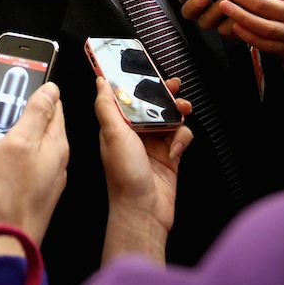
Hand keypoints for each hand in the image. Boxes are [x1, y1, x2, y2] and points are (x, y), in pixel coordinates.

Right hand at [0, 82, 68, 257]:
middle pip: (25, 130)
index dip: (31, 93)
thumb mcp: (19, 142)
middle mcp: (49, 163)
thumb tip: (53, 88)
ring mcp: (33, 184)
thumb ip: (36, 113)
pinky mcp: (16, 201)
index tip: (9, 84)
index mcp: (54, 145)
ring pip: (7, 153)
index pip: (52, 109)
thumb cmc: (8, 191)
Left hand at [95, 75, 192, 264]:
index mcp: (118, 126)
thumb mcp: (112, 135)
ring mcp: (154, 145)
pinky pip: (181, 137)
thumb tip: (100, 81)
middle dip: (166, 95)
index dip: (141, 84)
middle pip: (153, 105)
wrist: (143, 211)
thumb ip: (106, 106)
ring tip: (183, 112)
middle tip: (175, 88)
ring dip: (178, 113)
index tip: (151, 73)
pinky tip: (176, 149)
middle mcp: (135, 133)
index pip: (129, 97)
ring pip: (170, 118)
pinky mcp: (170, 156)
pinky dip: (182, 139)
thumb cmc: (124, 175)